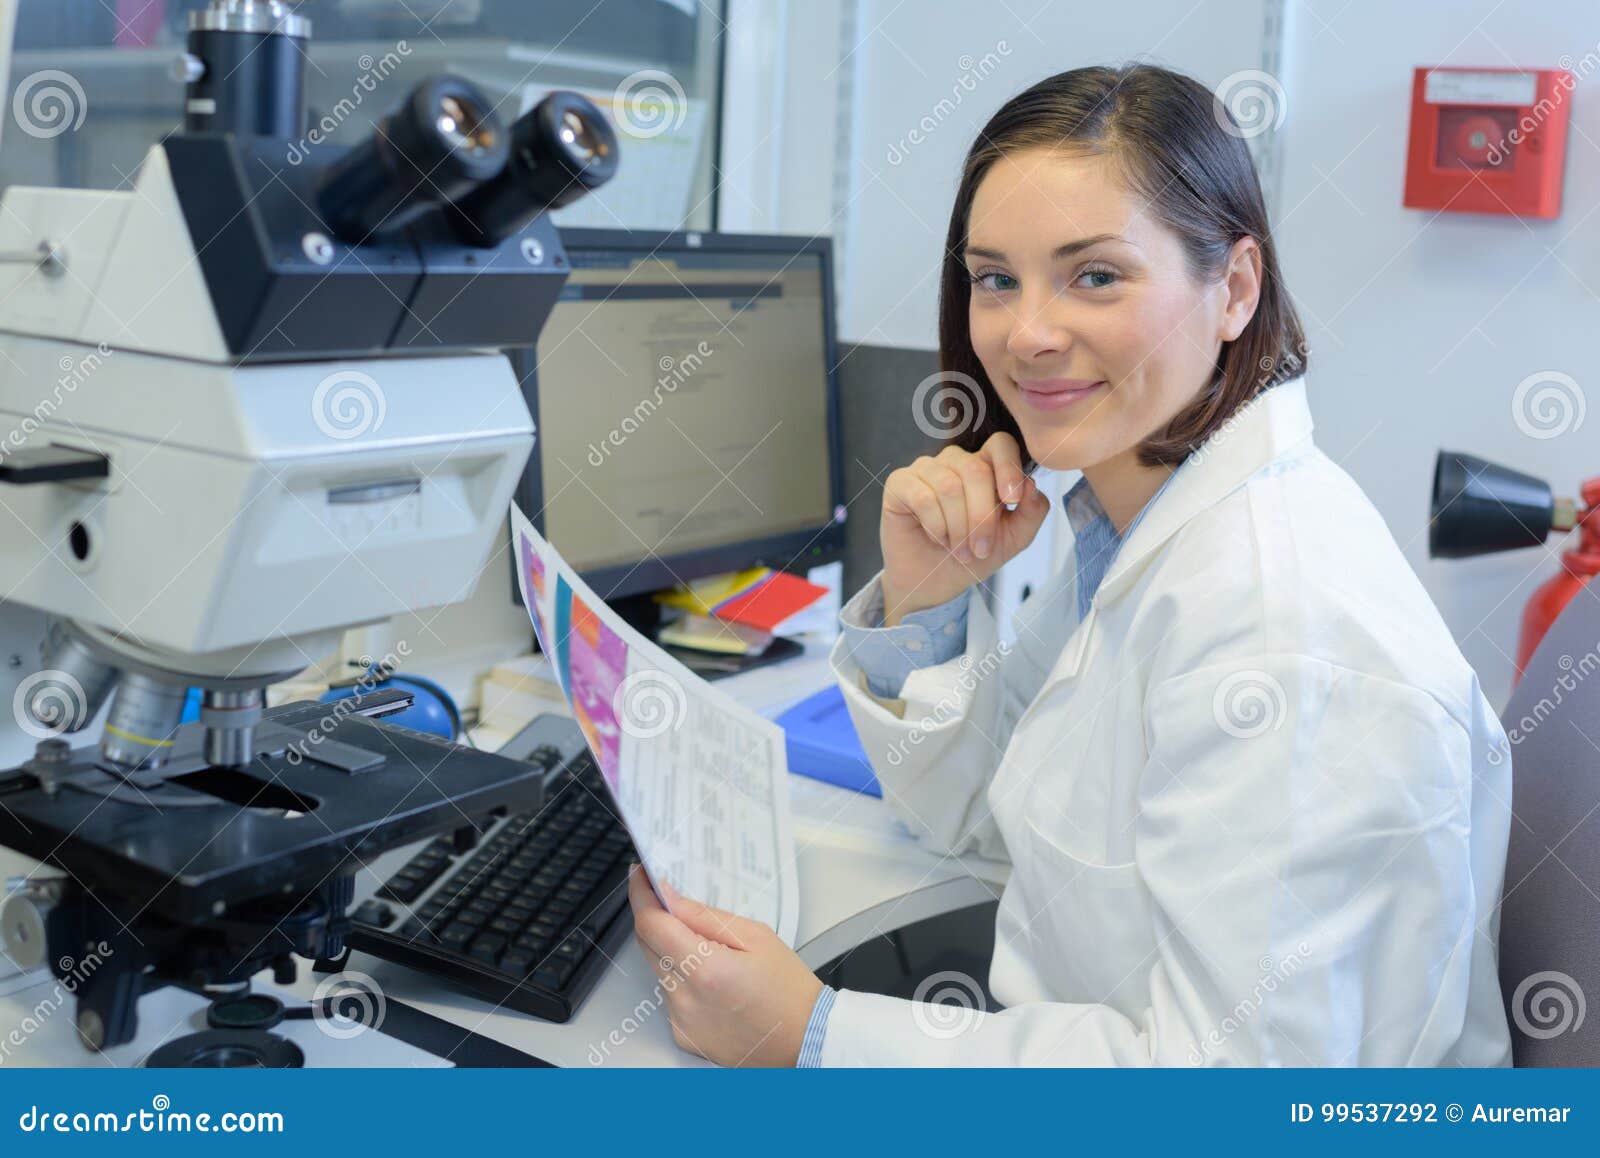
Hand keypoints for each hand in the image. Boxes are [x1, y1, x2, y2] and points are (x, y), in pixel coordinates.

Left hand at [627, 866, 821, 1066]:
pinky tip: (711, 981)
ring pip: (658, 970)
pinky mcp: (683, 1036)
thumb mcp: (755, 936)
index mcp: (706, 970)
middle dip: (656, 919)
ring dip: (671, 951)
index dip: (641, 895)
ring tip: (709, 950)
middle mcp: (686, 1000)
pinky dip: (681, 981)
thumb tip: (668, 897)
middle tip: (671, 901)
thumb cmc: (788, 989)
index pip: (651, 924)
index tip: (641, 876)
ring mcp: (681, 1022)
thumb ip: (704, 916)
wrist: (806, 1040)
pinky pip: (669, 996)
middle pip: (648, 945)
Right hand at [879, 432, 1051, 623]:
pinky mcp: (900, 483)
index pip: (1001, 445)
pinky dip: (936, 526)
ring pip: (950, 486)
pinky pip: (923, 498)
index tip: (1012, 500)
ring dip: (959, 528)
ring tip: (960, 551)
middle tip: (981, 549)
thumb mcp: (1013, 538)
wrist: (934, 584)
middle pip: (976, 470)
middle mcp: (955, 461)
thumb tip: (1032, 485)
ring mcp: (925, 469)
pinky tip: (938, 539)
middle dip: (983, 517)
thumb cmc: (972, 555)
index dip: (1009, 468)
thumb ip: (1032, 511)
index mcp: (985, 465)